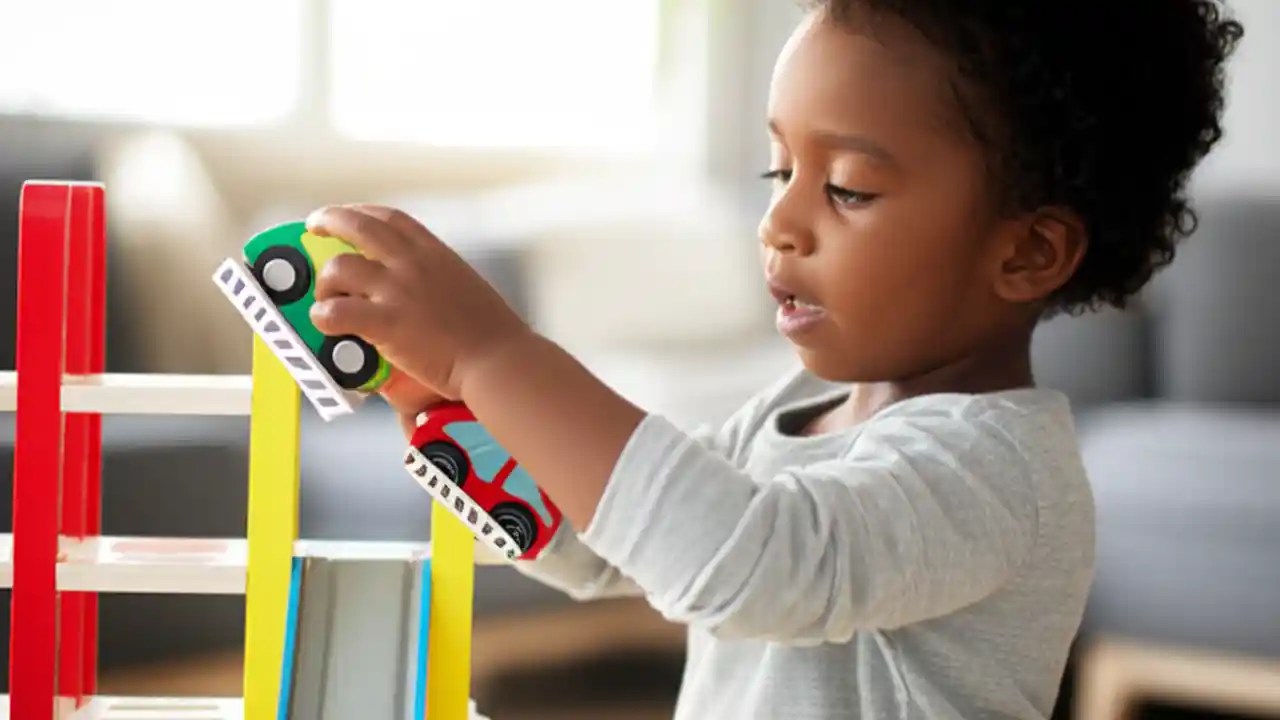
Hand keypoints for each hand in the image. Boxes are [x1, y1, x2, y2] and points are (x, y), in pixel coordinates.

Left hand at [305, 204, 532, 398]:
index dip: (362, 212)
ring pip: (340, 268)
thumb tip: (420, 290)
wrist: (498, 358)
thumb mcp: (466, 287)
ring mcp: (398, 290)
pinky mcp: (387, 323)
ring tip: (327, 300)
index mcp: (434, 253)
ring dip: (327, 284)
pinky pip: (337, 312)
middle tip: (315, 226)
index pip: (390, 218)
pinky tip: (325, 324)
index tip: (349, 215)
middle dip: (329, 220)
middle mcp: (413, 263)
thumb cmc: (492, 333)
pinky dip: (324, 317)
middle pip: (358, 226)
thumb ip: (438, 279)